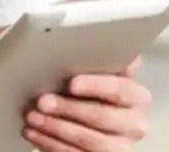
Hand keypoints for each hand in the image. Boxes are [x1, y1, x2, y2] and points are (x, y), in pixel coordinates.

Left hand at [23, 57, 151, 150]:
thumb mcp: (90, 70)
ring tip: (32, 117)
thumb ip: (93, 56)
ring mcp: (120, 145)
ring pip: (90, 141)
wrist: (81, 116)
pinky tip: (33, 132)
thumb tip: (80, 29)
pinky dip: (51, 144)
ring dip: (56, 129)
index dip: (96, 85)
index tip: (71, 82)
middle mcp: (134, 122)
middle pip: (103, 117)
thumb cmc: (84, 88)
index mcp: (136, 95)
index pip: (120, 88)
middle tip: (42, 101)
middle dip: (69, 109)